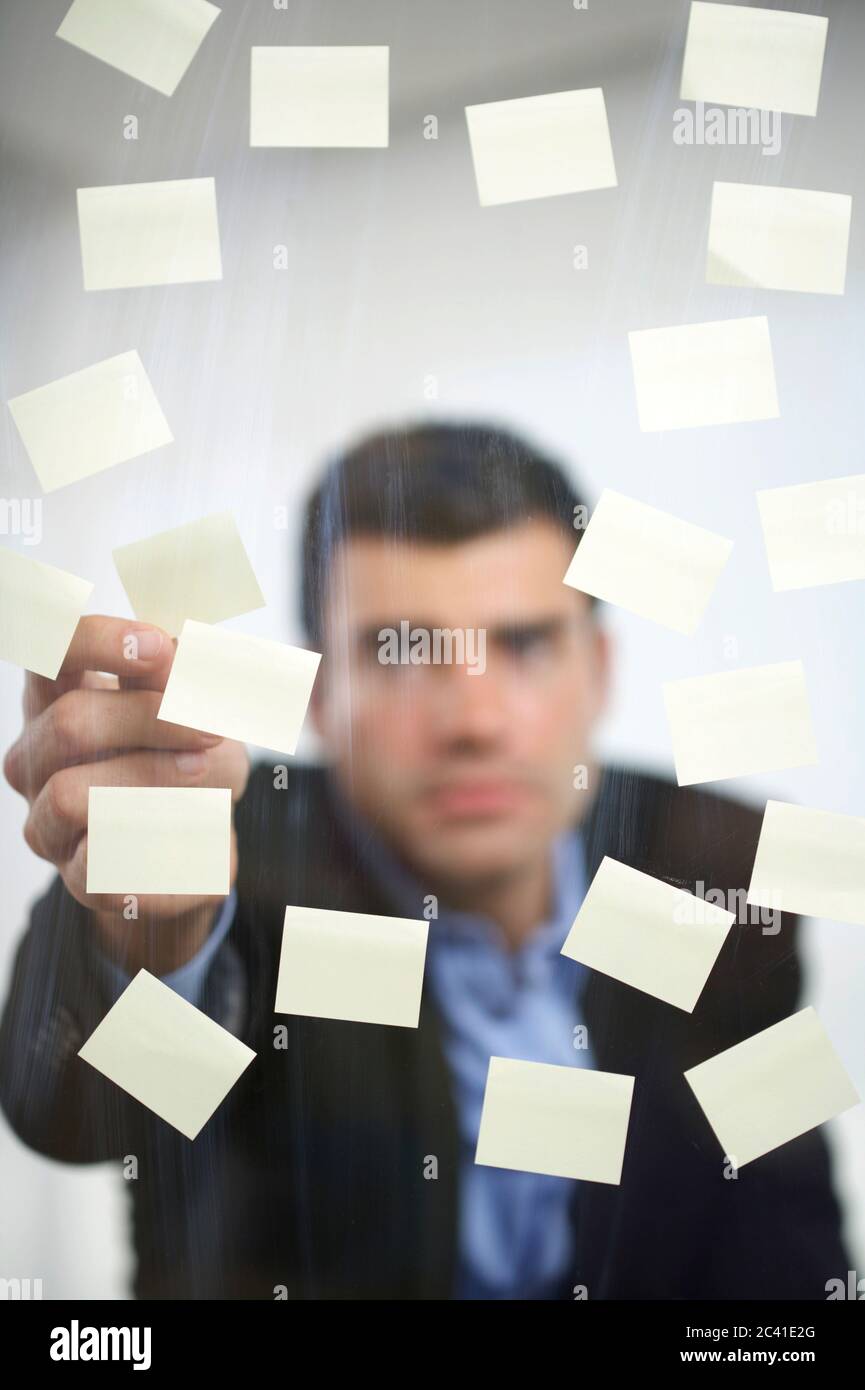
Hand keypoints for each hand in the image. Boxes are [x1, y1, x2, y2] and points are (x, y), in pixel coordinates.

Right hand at [4, 616, 249, 974]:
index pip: (50, 651)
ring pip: (72, 796)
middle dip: (151, 719)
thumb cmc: (193, 755)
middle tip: (211, 730)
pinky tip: (194, 829)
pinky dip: (156, 841)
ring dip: (152, 781)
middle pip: (69, 722)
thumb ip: (189, 679)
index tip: (159, 647)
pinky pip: (101, 863)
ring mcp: (47, 822)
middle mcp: (36, 758)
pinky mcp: (80, 879)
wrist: (202, 840)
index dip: (98, 641)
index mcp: (58, 697)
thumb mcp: (203, 707)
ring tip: (203, 776)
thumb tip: (182, 660)